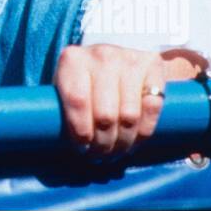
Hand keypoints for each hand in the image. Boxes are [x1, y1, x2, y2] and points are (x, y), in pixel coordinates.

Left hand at [54, 45, 204, 155]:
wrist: (115, 56)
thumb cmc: (85, 80)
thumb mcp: (67, 87)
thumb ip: (61, 108)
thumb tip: (57, 142)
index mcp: (73, 59)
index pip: (77, 101)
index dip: (80, 132)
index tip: (82, 148)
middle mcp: (101, 55)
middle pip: (105, 114)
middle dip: (103, 144)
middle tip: (101, 155)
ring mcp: (129, 58)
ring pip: (129, 115)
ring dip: (124, 142)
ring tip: (117, 151)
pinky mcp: (152, 65)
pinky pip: (152, 107)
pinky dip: (144, 131)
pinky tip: (135, 139)